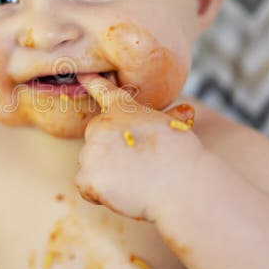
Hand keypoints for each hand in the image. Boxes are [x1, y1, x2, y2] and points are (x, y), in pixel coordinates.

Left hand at [74, 74, 202, 221]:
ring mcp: (92, 151)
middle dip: (110, 152)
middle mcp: (102, 125)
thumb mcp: (176, 126)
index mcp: (123, 109)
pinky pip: (85, 186)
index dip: (92, 82)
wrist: (182, 185)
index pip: (103, 91)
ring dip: (106, 174)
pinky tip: (123, 192)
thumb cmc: (184, 157)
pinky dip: (99, 193)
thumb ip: (165, 119)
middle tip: (136, 166)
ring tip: (134, 180)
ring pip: (90, 164)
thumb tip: (186, 112)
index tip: (82, 74)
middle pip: (95, 139)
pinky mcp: (88, 176)